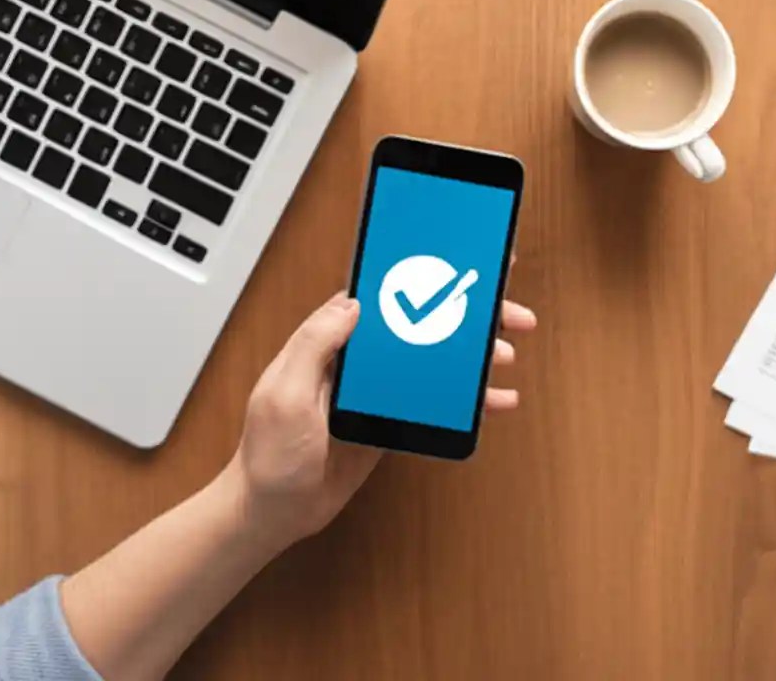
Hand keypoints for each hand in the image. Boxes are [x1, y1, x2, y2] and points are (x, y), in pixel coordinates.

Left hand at [225, 291, 537, 543]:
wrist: (273, 511)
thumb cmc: (268, 454)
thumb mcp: (286, 393)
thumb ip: (315, 345)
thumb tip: (351, 303)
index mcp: (327, 342)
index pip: (382, 296)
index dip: (421, 276)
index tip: (458, 264)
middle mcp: (355, 361)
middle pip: (419, 324)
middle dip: (465, 315)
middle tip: (506, 314)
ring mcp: (375, 391)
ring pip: (433, 360)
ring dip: (472, 356)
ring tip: (506, 354)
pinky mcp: (389, 420)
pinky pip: (435, 401)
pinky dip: (466, 400)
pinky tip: (495, 400)